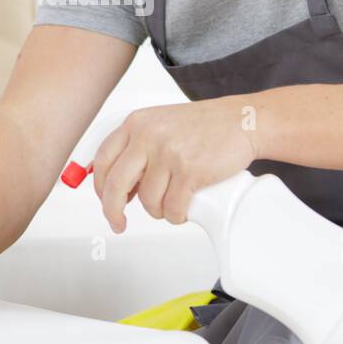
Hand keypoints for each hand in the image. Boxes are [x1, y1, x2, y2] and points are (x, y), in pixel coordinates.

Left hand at [91, 98, 257, 233]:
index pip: (103, 160)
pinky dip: (177, 215)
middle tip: (118, 222)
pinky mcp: (190, 172)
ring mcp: (169, 153)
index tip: (105, 200)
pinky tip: (184, 209)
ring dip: (159, 210)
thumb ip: (138, 148)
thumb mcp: (161, 124)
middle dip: (113, 211)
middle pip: (115, 185)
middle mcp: (149, 136)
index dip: (100, 186)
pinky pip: (173, 208)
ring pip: (148, 202)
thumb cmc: (206, 125)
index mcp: (137, 123)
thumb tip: (120, 185)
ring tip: (173, 202)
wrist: (243, 121)